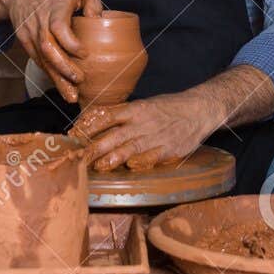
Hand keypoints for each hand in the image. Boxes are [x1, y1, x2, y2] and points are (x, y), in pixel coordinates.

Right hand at [3, 0, 104, 104]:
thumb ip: (93, 2)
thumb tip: (101, 22)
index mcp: (55, 7)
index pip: (59, 28)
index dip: (71, 43)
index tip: (85, 54)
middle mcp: (40, 22)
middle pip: (48, 48)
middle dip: (63, 68)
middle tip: (79, 81)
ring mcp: (30, 33)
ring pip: (42, 59)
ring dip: (56, 79)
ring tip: (71, 96)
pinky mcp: (25, 41)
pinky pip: (37, 60)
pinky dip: (49, 74)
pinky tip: (61, 85)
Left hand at [72, 92, 212, 172]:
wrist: (199, 109)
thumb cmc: (168, 109)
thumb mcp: (145, 106)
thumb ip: (123, 116)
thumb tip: (96, 122)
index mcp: (135, 109)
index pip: (107, 115)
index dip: (89, 125)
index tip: (73, 134)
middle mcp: (143, 123)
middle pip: (114, 134)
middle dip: (95, 146)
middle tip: (78, 156)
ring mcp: (156, 137)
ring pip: (130, 148)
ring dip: (113, 158)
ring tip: (98, 165)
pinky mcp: (168, 150)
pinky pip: (152, 158)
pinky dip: (140, 162)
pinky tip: (129, 167)